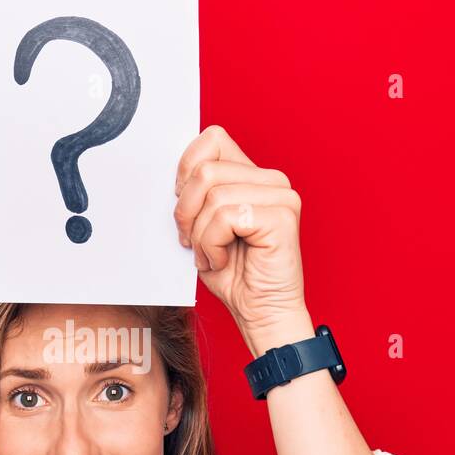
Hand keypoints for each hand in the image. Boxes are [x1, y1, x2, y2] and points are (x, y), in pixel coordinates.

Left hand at [173, 125, 312, 356]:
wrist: (260, 314)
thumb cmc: (233, 276)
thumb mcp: (202, 227)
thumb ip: (195, 194)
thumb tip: (172, 176)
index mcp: (252, 176)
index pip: (211, 140)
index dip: (185, 171)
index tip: (184, 209)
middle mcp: (271, 180)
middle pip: (205, 170)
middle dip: (186, 212)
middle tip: (193, 242)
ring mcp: (281, 196)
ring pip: (213, 195)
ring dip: (200, 235)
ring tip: (211, 256)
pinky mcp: (282, 217)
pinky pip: (226, 217)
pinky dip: (213, 245)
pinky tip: (223, 260)